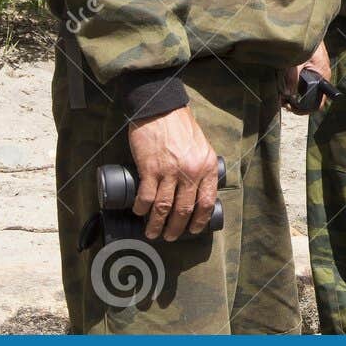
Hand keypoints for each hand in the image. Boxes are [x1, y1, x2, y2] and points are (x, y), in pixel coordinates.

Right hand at [126, 106, 218, 240]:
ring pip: (164, 208)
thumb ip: (200, 167)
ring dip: (156, 224)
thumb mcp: (201, 147)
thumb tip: (196, 191)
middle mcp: (191, 172)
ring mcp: (170, 171)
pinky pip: (146, 196)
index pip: (206, 202)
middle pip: (184, 210)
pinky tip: (139, 212)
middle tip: (169, 237)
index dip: (199, 221)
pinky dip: (142, 208)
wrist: (161, 108)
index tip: (193, 230)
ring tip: (152, 232)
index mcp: (206, 167)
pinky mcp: (150, 168)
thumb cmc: (181, 127)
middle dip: (176, 229)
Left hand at [283, 44, 332, 111]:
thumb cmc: (307, 41)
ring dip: (291, 94)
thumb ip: (292, 77)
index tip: (291, 108)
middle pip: (308, 98)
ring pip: (302, 90)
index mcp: (322, 77)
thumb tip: (286, 94)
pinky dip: (290, 85)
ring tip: (279, 93)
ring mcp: (313, 73)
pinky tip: (281, 84)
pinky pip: (299, 82)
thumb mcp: (298, 61)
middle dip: (294, 102)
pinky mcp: (306, 68)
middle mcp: (319, 77)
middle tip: (281, 101)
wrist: (307, 25)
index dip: (304, 109)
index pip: (318, 102)